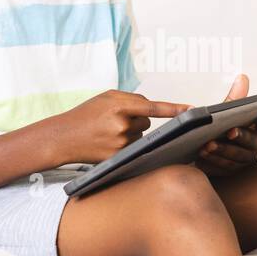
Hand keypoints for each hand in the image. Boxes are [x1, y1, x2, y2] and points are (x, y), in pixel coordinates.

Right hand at [57, 89, 190, 163]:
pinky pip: (135, 148)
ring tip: (109, 132)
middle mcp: (121, 126)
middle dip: (137, 119)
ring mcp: (120, 144)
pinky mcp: (118, 157)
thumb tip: (153, 108)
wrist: (64, 137)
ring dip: (131, 133)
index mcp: (118, 106)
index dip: (174, 109)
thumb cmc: (86, 114)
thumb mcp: (106, 97)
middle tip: (115, 120)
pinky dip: (128, 145)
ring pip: (142, 136)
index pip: (152, 107)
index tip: (192, 109)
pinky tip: (110, 143)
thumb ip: (131, 99)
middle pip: (147, 122)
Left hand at [193, 73, 256, 177]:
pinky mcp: (230, 173)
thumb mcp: (225, 113)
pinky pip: (223, 170)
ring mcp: (243, 162)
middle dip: (241, 137)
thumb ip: (235, 99)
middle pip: (252, 144)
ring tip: (207, 144)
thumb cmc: (219, 128)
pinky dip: (212, 163)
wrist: (201, 149)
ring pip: (236, 159)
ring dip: (222, 151)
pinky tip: (201, 157)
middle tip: (229, 131)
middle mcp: (254, 147)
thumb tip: (242, 77)